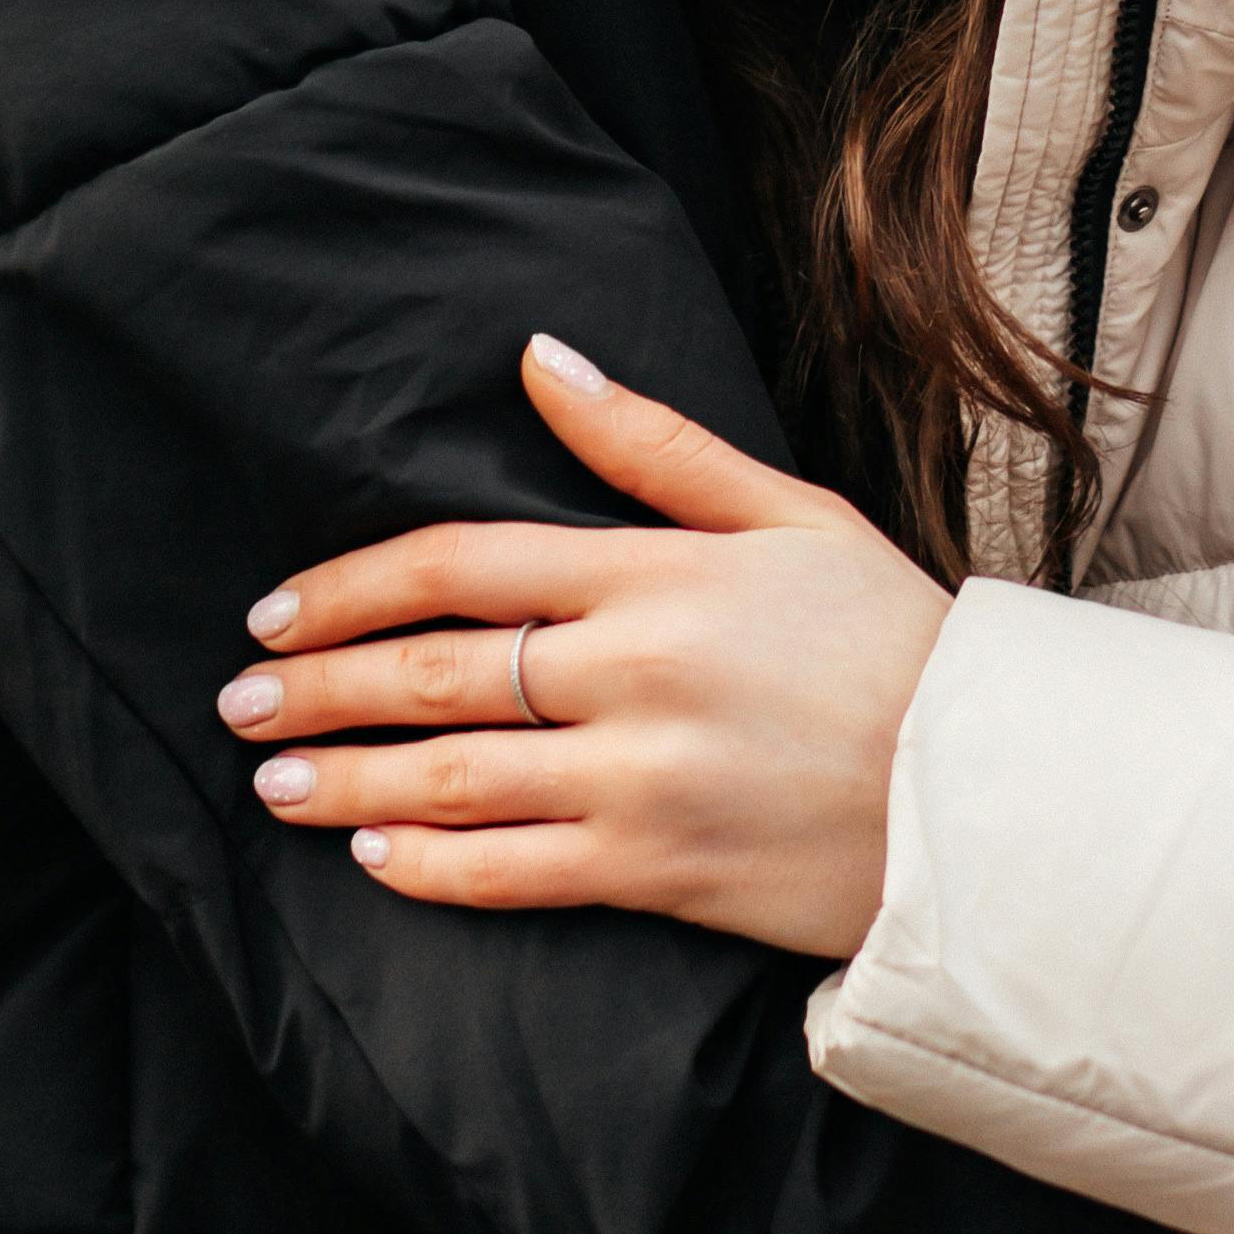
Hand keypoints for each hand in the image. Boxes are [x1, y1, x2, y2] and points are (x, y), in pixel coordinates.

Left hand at [218, 333, 952, 957]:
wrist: (993, 792)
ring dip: (347, 783)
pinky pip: (515, 874)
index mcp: (658, 573)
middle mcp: (634, 673)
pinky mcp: (662, 871)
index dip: (352, 584)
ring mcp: (642, 778)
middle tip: (240, 704)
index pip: (462, 563)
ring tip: (273, 784)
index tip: (277, 611)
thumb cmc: (893, 639)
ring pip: (453, 777)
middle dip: (320, 688)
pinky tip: (374, 861)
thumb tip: (537, 359)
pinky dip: (431, 868)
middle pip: (435, 670)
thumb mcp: (787, 512)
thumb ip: (652, 444)